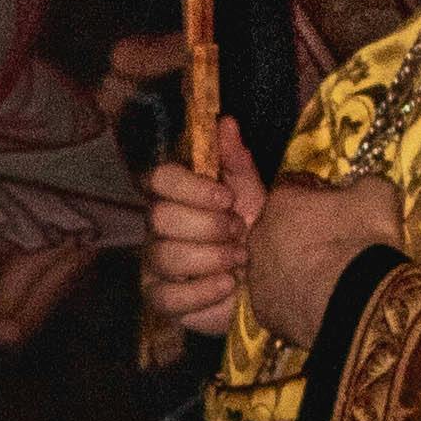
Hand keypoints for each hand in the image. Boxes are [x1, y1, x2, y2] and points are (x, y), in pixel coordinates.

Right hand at [142, 112, 267, 340]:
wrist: (265, 279)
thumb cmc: (254, 232)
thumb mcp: (252, 194)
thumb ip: (236, 161)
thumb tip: (225, 122)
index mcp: (176, 196)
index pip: (158, 178)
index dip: (190, 187)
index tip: (226, 197)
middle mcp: (158, 227)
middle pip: (159, 218)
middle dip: (207, 226)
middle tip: (239, 231)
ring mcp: (155, 263)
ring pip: (164, 256)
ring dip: (211, 257)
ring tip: (241, 258)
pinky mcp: (160, 298)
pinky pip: (166, 297)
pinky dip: (202, 292)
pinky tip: (228, 285)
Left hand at [242, 164, 405, 349]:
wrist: (356, 303)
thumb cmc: (363, 241)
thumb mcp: (377, 194)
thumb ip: (364, 184)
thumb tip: (363, 187)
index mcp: (282, 200)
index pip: (294, 186)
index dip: (317, 193)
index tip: (337, 204)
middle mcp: (258, 235)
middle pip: (278, 226)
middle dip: (301, 231)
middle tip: (332, 243)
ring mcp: (257, 275)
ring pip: (275, 264)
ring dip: (295, 266)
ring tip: (327, 278)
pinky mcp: (263, 310)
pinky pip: (278, 299)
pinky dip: (294, 299)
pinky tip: (318, 303)